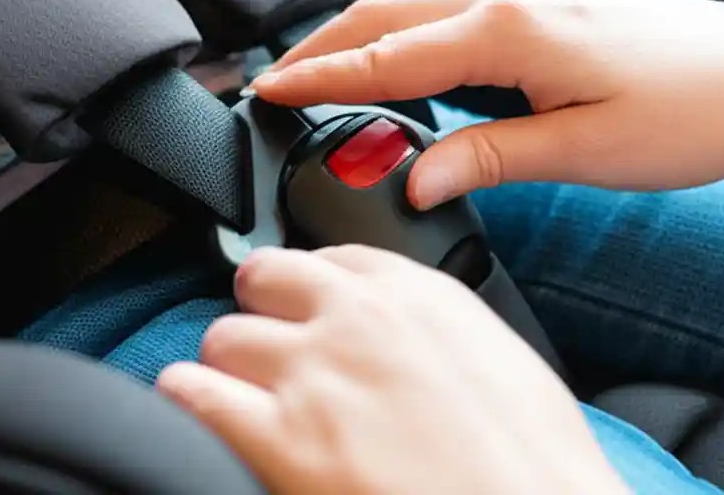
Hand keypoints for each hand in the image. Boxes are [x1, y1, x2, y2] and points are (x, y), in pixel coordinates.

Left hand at [157, 246, 627, 494]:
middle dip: (261, 311)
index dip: (310, 286)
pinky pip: (197, 392)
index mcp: (419, 295)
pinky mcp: (280, 436)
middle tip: (266, 345)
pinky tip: (194, 406)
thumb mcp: (503, 364)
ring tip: (240, 394)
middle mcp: (358, 318)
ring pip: (225, 337)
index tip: (304, 304)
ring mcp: (314, 372)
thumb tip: (407, 343)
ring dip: (229, 366)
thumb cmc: (536, 466)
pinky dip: (188, 397)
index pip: (333, 256)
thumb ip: (440, 333)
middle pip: (266, 279)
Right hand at [252, 0, 723, 207]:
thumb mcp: (585, 154)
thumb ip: (486, 158)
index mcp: (512, 31)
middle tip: (272, 85)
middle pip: (384, 12)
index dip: (322, 80)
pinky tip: (398, 32)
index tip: (267, 97)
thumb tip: (413, 178)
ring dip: (358, 20)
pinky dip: (405, 4)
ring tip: (319, 61)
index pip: (388, 58)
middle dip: (321, 48)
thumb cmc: (693, 112)